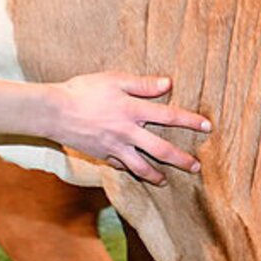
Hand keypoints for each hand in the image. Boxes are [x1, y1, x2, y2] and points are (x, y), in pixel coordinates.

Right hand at [51, 74, 209, 181]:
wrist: (53, 111)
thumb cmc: (83, 90)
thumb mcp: (114, 79)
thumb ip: (142, 84)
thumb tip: (168, 83)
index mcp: (133, 111)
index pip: (169, 116)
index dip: (190, 121)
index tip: (208, 127)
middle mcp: (127, 133)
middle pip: (161, 150)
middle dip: (181, 160)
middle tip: (196, 167)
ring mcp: (114, 148)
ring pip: (141, 167)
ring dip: (156, 175)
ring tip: (166, 180)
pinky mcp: (101, 155)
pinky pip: (121, 167)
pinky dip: (131, 172)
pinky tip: (137, 174)